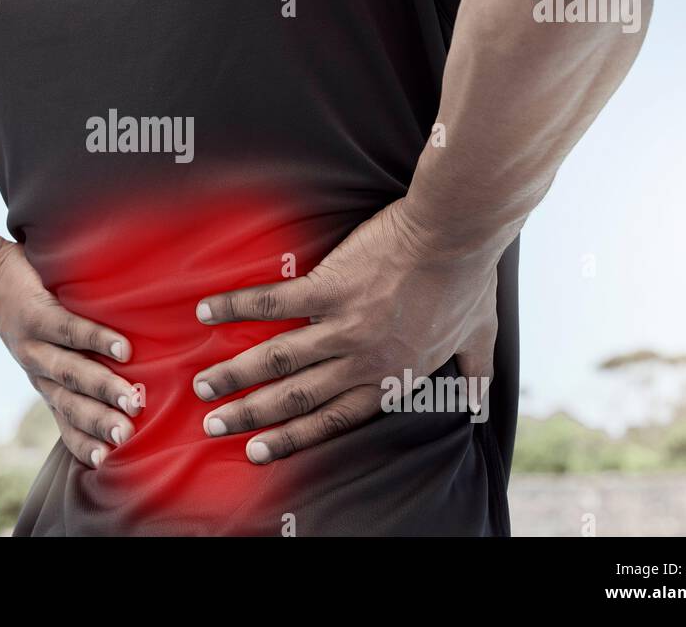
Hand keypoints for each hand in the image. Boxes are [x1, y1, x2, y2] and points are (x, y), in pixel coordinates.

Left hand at [0, 241, 141, 467]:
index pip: (66, 424)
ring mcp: (33, 346)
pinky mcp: (34, 315)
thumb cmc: (37, 315)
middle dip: (100, 422)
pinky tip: (123, 348)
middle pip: (70, 404)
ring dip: (102, 388)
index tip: (109, 461)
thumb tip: (140, 384)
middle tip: (128, 434)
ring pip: (70, 372)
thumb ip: (86, 367)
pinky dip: (96, 339)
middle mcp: (38, 374)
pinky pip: (68, 330)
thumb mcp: (55, 350)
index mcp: (47, 387)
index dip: (85, 444)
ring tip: (133, 399)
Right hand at [191, 199, 498, 464]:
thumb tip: (484, 402)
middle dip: (250, 415)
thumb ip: (475, 372)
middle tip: (213, 426)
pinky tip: (207, 313)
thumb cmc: (469, 281)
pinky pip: (273, 304)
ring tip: (202, 385)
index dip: (292, 438)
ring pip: (278, 359)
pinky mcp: (329, 288)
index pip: (334, 419)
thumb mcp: (479, 336)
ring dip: (235, 374)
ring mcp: (343, 325)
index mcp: (392, 375)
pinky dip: (237, 308)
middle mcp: (362, 359)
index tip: (257, 450)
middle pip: (296, 397)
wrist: (455, 235)